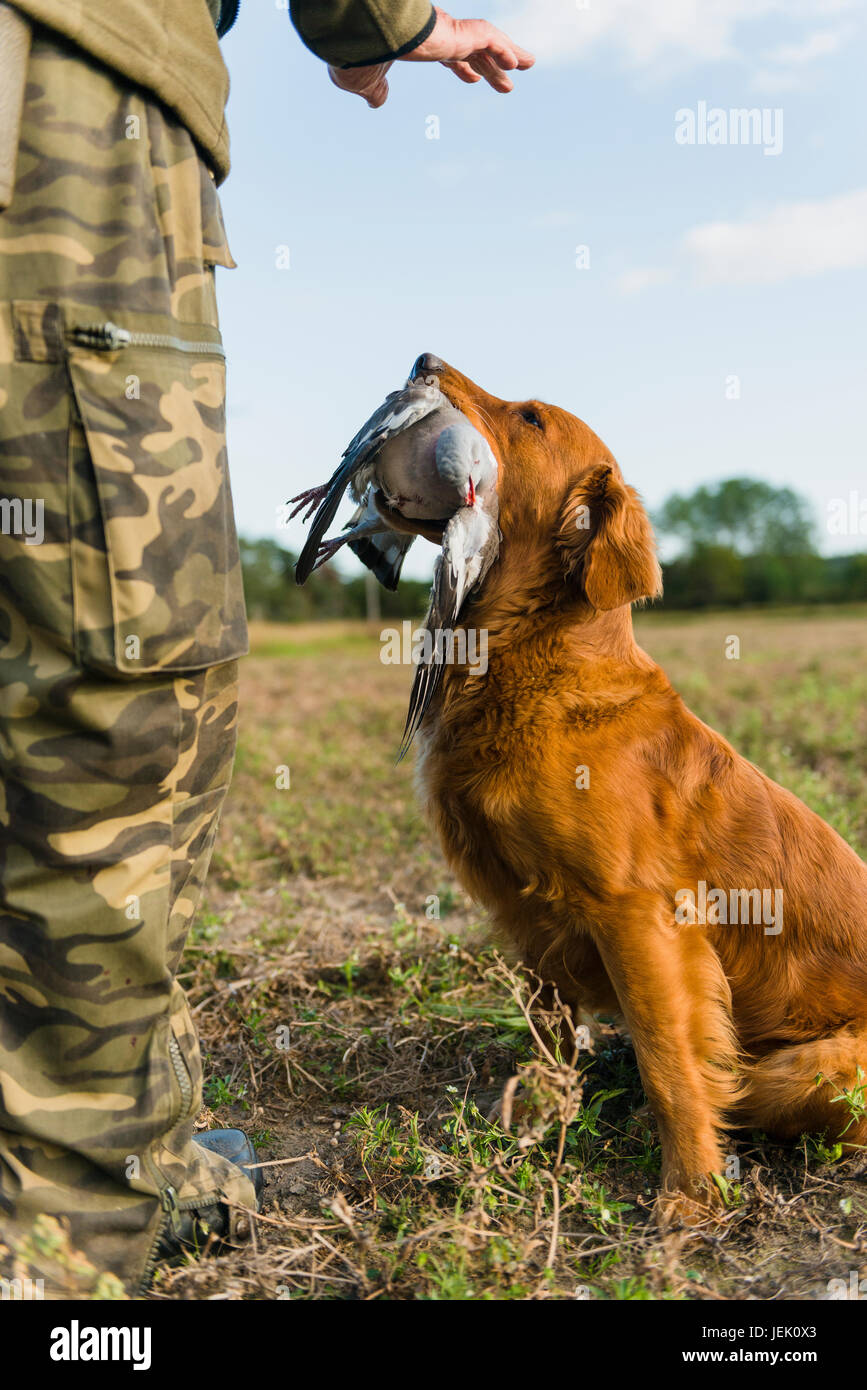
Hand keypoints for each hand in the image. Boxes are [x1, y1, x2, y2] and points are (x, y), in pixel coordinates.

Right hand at [328, 6, 533, 108]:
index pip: (449, 56)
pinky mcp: (455, 30)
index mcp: (421, 45)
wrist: (361, 34)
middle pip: (475, 52)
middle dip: (492, 67)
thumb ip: (375, 90)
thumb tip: (376, 101)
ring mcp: (448, 31)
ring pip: (488, 42)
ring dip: (508, 56)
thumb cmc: (358, 53)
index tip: (475, 81)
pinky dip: (504, 49)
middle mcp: (438, 35)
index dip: (464, 69)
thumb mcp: (365, 80)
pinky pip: (488, 38)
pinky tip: (517, 62)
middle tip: (508, 83)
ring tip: (529, 65)